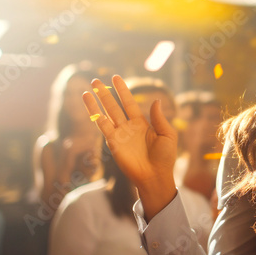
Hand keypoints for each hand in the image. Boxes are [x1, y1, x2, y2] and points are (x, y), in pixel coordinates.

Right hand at [83, 76, 177, 217]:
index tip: (115, 78)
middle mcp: (128, 127)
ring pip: (105, 114)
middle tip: (96, 80)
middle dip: (105, 93)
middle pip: (114, 105)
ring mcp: (119, 134)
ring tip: (88, 89)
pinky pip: (103, 126)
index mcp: (142, 123)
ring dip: (96, 102)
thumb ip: (159, 118)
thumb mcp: (167, 134)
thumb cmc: (165, 157)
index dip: (122, 90)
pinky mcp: (113, 143)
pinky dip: (96, 115)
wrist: (155, 176)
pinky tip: (90, 105)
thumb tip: (156, 100)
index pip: (129, 102)